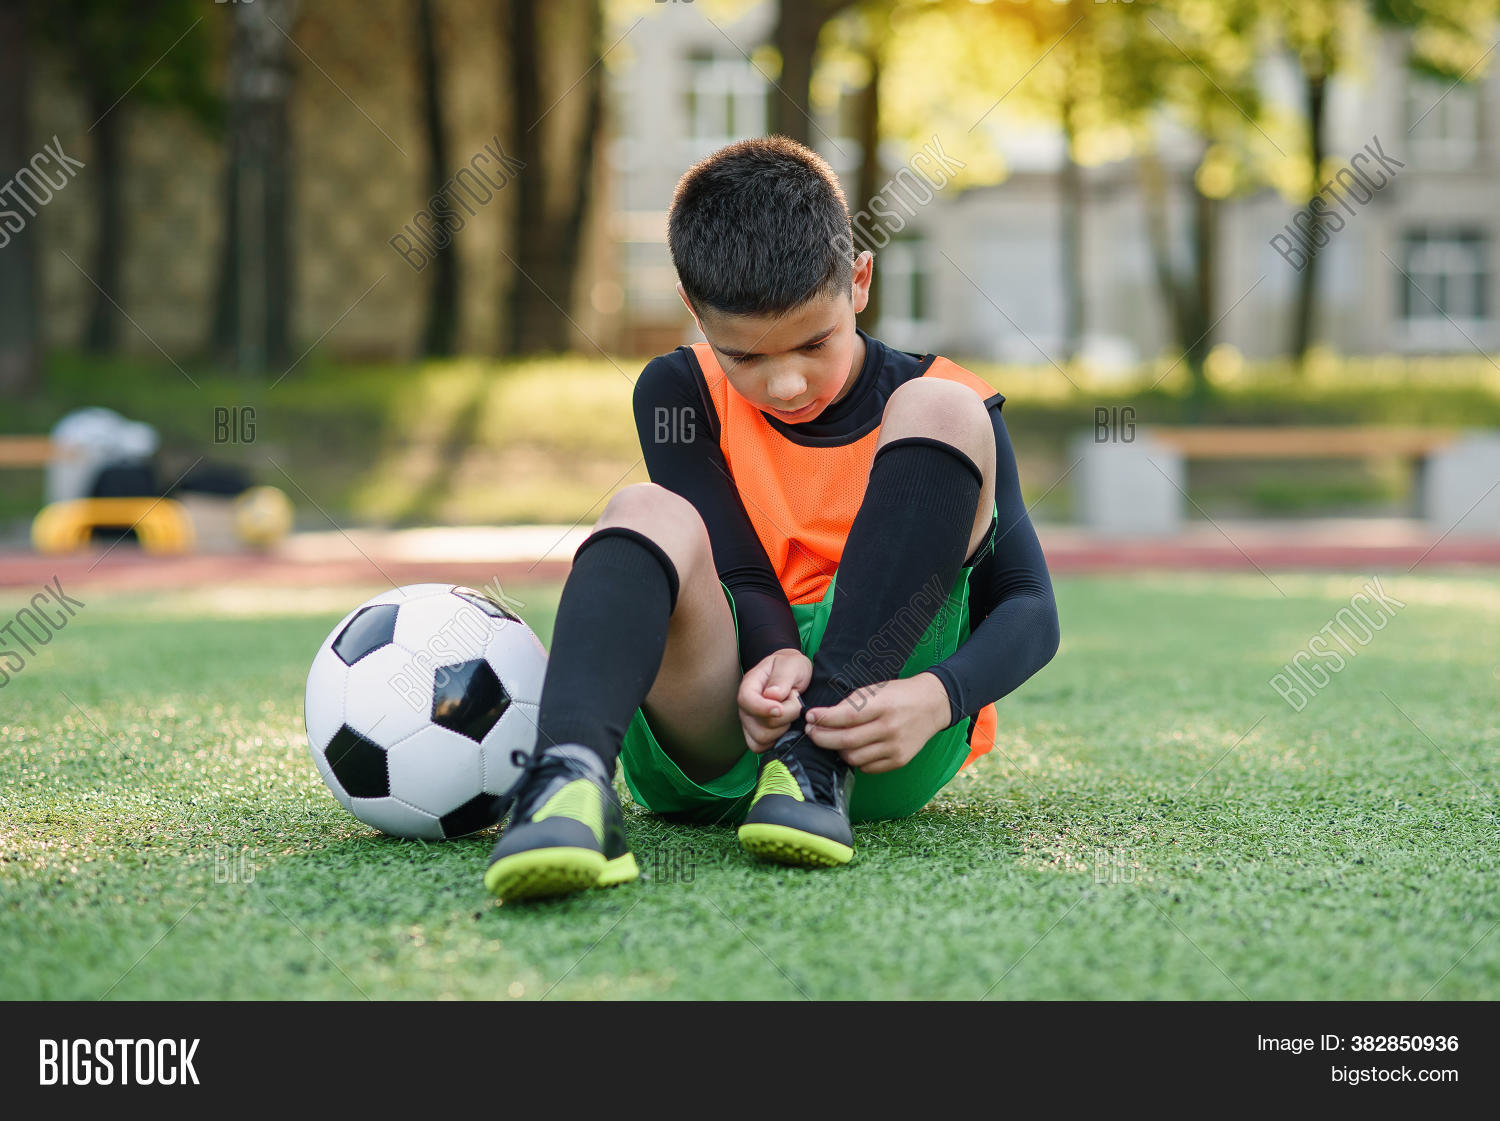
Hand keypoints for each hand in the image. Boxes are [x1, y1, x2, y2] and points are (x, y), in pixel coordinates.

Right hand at [738, 648, 812, 753]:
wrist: (794, 676)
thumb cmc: (791, 668)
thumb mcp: (791, 664)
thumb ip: (782, 678)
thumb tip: (772, 695)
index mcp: (750, 685)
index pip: (746, 700)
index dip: (762, 708)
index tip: (780, 709)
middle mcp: (746, 707)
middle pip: (758, 726)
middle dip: (784, 717)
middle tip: (795, 700)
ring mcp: (750, 723)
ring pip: (761, 739)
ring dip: (783, 729)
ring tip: (791, 712)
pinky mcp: (757, 735)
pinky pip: (762, 747)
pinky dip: (777, 740)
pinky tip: (787, 726)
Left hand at [803, 671, 951, 773]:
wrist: (932, 705)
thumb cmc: (898, 694)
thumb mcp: (875, 690)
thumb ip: (851, 705)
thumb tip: (822, 718)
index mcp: (883, 706)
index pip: (846, 716)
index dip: (824, 719)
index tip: (810, 716)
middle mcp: (890, 729)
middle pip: (846, 741)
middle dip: (821, 738)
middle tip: (811, 732)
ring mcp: (895, 748)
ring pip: (853, 758)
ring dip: (837, 750)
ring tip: (832, 740)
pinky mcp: (899, 761)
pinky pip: (867, 767)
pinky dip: (855, 759)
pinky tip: (852, 748)